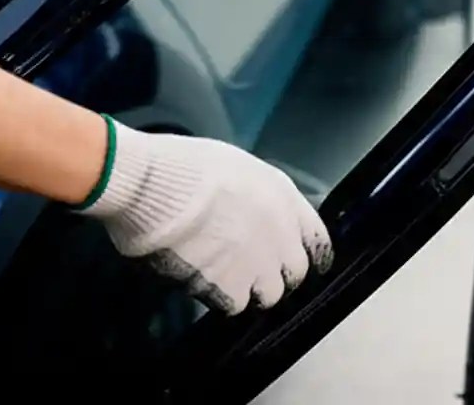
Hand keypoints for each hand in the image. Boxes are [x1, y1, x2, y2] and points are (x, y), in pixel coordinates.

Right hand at [77, 116, 333, 314]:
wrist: (155, 188)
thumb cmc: (186, 167)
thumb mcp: (238, 169)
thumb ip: (259, 198)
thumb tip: (255, 215)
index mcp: (286, 200)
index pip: (318, 242)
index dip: (309, 256)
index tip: (298, 264)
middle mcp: (281, 236)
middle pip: (295, 274)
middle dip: (275, 276)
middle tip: (247, 271)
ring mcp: (259, 265)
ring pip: (267, 295)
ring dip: (248, 290)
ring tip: (220, 276)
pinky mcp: (230, 288)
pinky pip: (233, 305)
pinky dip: (218, 297)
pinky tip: (199, 279)